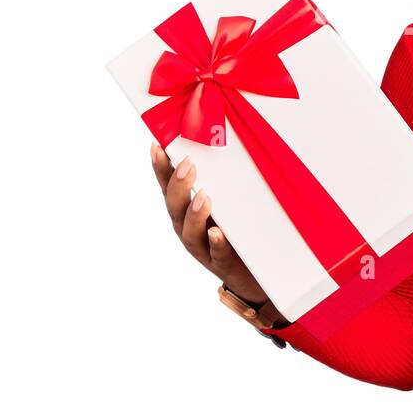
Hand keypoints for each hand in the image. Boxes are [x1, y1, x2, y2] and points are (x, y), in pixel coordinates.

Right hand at [151, 142, 268, 305]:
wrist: (256, 273)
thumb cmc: (239, 229)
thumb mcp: (229, 201)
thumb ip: (224, 178)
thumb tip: (226, 139)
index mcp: (186, 211)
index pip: (168, 186)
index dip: (161, 168)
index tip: (157, 146)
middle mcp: (188, 229)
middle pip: (175, 208)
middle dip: (179, 186)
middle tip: (188, 165)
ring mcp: (204, 248)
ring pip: (190, 233)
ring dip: (194, 214)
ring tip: (203, 197)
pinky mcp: (223, 264)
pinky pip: (218, 254)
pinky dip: (216, 243)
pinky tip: (217, 233)